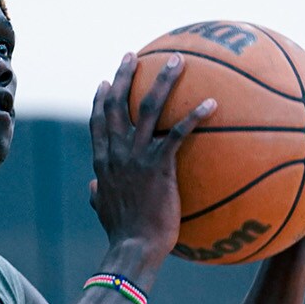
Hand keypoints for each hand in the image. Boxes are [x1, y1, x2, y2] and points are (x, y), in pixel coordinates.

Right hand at [88, 52, 216, 267]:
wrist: (133, 248)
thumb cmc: (122, 235)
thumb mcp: (101, 210)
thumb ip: (96, 194)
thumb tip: (92, 189)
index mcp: (103, 162)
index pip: (98, 121)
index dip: (101, 98)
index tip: (107, 80)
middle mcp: (116, 153)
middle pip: (118, 103)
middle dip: (126, 76)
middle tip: (135, 55)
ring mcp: (136, 157)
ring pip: (147, 107)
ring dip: (163, 81)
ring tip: (178, 60)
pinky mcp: (158, 166)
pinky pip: (178, 133)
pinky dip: (194, 115)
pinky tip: (213, 103)